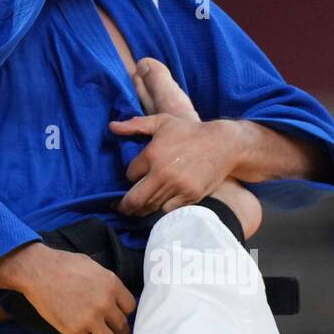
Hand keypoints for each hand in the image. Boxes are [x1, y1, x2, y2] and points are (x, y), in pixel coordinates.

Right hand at [10, 243, 136, 333]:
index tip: (121, 320)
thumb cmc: (63, 264)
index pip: (130, 307)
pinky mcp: (74, 331)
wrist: (38, 271)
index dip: (126, 315)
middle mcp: (106, 304)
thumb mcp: (92, 266)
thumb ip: (105, 281)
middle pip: (123, 327)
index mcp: (112, 285)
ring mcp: (90, 319)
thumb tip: (110, 292)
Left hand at [108, 114, 237, 216]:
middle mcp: (162, 172)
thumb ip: (136, 125)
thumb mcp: (162, 122)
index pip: (130, 174)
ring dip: (142, 209)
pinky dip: (162, 209)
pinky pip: (168, 210)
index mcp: (152, 153)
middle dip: (125, 206)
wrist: (222, 144)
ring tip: (138, 211)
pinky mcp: (190, 196)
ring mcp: (177, 186)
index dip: (131, 175)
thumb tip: (111, 127)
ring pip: (150, 206)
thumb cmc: (189, 131)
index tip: (136, 176)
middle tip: (121, 209)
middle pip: (134, 199)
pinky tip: (159, 206)